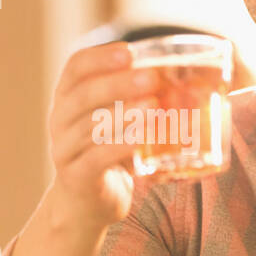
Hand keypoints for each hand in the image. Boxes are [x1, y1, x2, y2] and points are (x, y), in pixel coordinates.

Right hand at [48, 42, 159, 230]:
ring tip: (154, 106)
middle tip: (151, 78)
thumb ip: (138, 99)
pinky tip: (143, 138)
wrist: (86, 203)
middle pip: (82, 95)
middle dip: (118, 83)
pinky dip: (121, 145)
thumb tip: (196, 79)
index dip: (100, 57)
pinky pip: (97, 157)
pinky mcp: (76, 176)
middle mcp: (60, 120)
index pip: (75, 68)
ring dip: (125, 114)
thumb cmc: (109, 153)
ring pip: (91, 126)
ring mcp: (64, 149)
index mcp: (68, 98)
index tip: (129, 52)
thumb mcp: (118, 121)